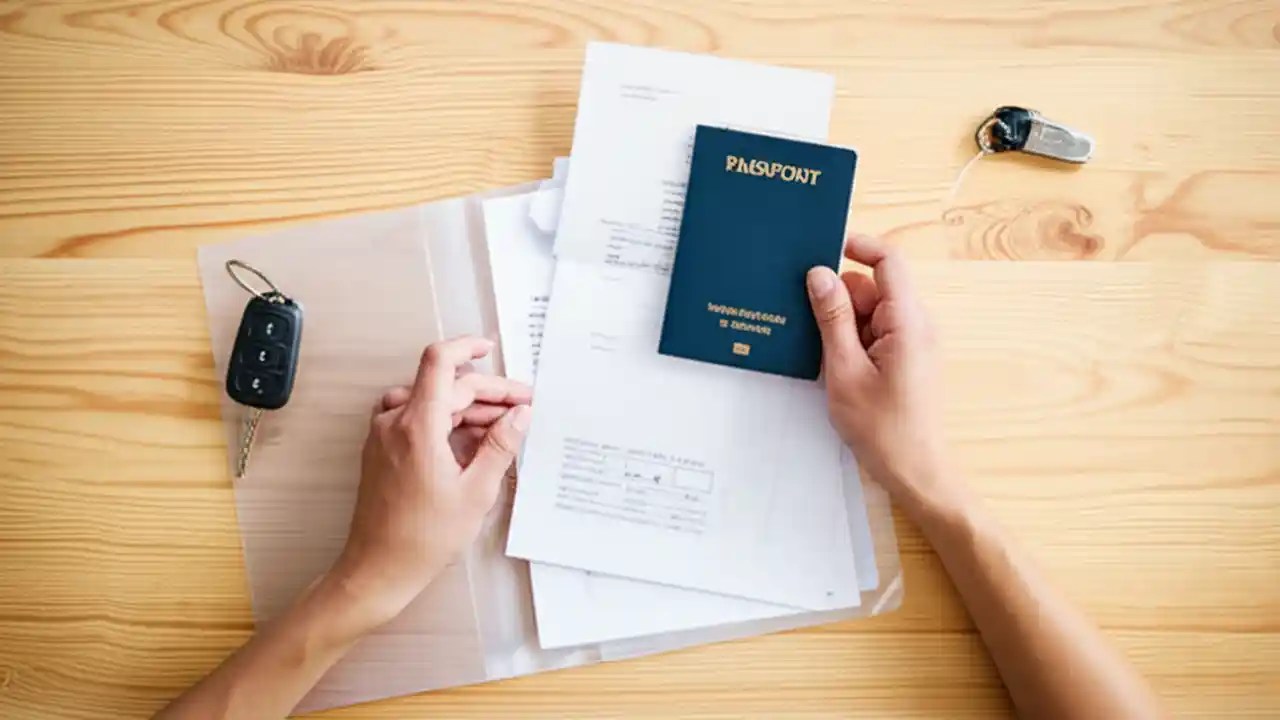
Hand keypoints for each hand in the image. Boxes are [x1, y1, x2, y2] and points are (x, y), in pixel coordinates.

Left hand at [331, 336, 531, 627]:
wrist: (378, 568)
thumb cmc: (422, 538)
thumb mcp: (476, 493)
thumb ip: (500, 447)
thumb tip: (520, 416)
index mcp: (417, 426)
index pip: (440, 363)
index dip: (466, 347)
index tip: (489, 348)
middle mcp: (394, 423)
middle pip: (444, 386)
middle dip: (485, 393)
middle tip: (520, 409)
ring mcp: (383, 436)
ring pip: (430, 402)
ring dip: (466, 408)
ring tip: (500, 428)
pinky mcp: (381, 450)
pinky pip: (415, 420)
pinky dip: (444, 422)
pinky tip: (469, 442)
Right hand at [806, 234, 953, 509]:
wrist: (916, 473)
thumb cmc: (883, 430)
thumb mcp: (844, 371)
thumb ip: (832, 319)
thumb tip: (819, 274)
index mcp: (907, 321)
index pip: (889, 260)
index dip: (857, 246)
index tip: (821, 248)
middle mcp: (916, 324)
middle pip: (872, 286)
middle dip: (838, 297)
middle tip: (806, 322)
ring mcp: (913, 341)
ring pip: (870, 310)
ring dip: (842, 324)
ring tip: (822, 355)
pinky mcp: (906, 357)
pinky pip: (875, 331)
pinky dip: (851, 340)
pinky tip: (834, 364)